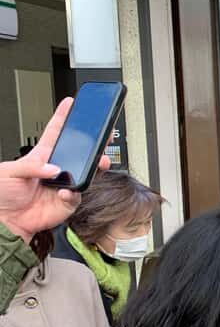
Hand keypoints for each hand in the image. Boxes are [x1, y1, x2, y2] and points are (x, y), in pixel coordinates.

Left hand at [0, 99, 110, 242]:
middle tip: (103, 136)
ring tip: (98, 162)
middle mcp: (54, 169)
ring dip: (95, 167)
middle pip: (78, 152)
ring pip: (86, 173)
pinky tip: (65, 192)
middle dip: (93, 143)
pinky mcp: (66, 202)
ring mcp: (62, 185)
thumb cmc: (1, 195)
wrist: (4, 222)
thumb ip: (30, 166)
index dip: (63, 117)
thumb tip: (53, 168)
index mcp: (39, 157)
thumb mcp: (8, 172)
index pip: (54, 133)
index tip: (71, 103)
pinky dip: (73, 194)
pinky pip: (77, 195)